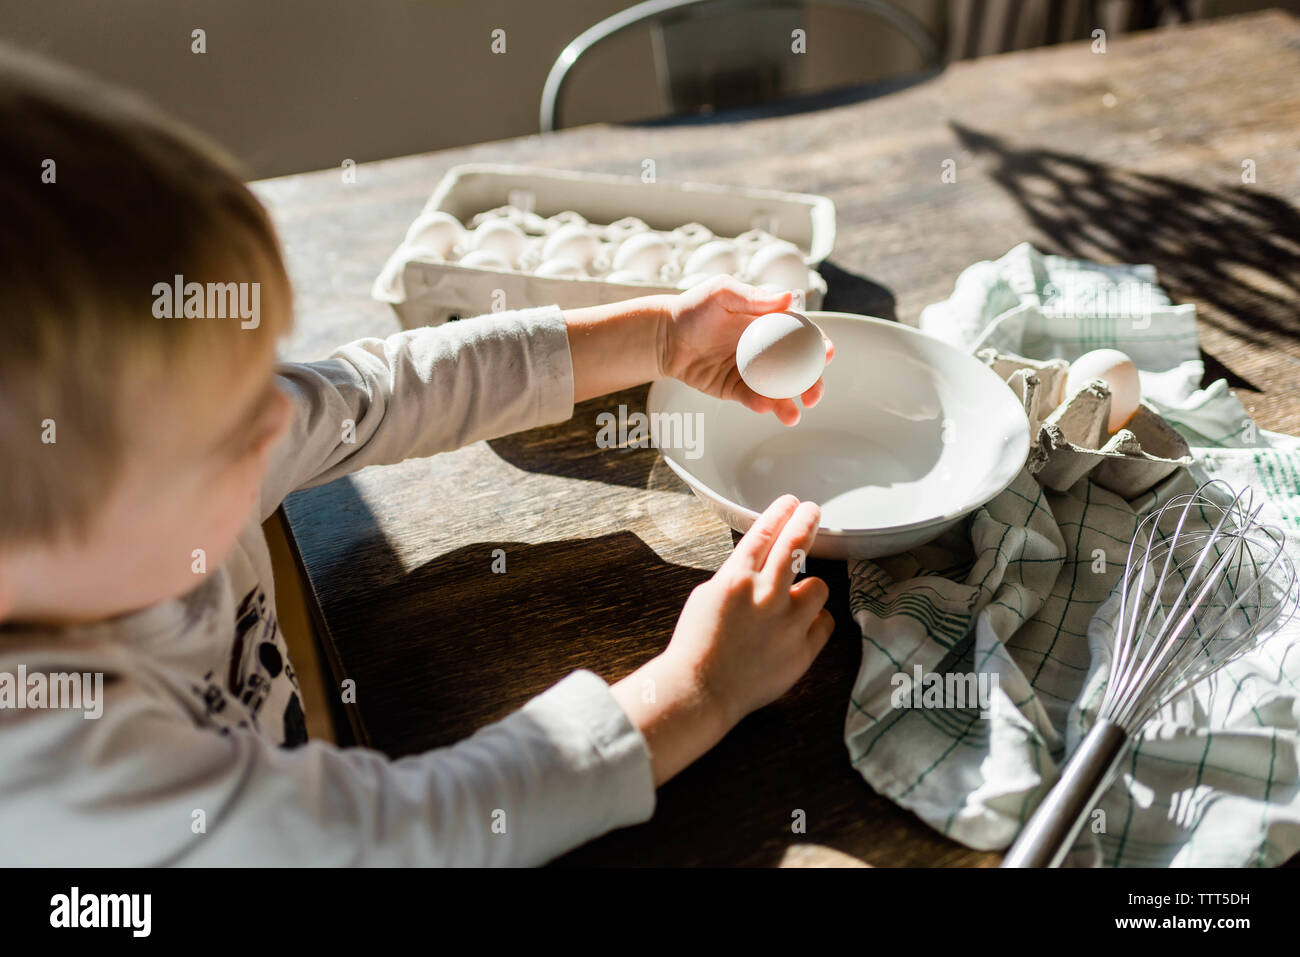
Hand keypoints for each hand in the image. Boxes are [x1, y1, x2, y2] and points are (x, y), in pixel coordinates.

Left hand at [658, 276, 833, 425]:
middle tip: (814, 395)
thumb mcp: (722, 293)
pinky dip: (759, 404)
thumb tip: (788, 297)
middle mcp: (766, 350)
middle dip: (812, 384)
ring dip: (788, 404)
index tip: (827, 354)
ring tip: (792, 415)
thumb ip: (753, 297)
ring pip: (778, 391)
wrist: (664, 337)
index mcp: (770, 325)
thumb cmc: (693, 309)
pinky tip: (762, 406)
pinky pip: (751, 398)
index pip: (803, 335)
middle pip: (798, 370)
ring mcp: (752, 372)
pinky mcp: (735, 389)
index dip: (819, 345)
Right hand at [666, 494, 832, 725]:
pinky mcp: (802, 649)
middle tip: (812, 511)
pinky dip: (814, 622)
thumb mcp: (706, 596)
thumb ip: (736, 578)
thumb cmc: (697, 645)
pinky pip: (823, 623)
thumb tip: (757, 567)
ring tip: (796, 599)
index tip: (790, 503)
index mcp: (737, 578)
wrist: (701, 689)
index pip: (764, 533)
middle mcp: (765, 594)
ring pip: (820, 587)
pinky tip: (799, 627)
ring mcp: (787, 623)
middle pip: (796, 546)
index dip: (780, 513)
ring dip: (810, 588)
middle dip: (806, 522)